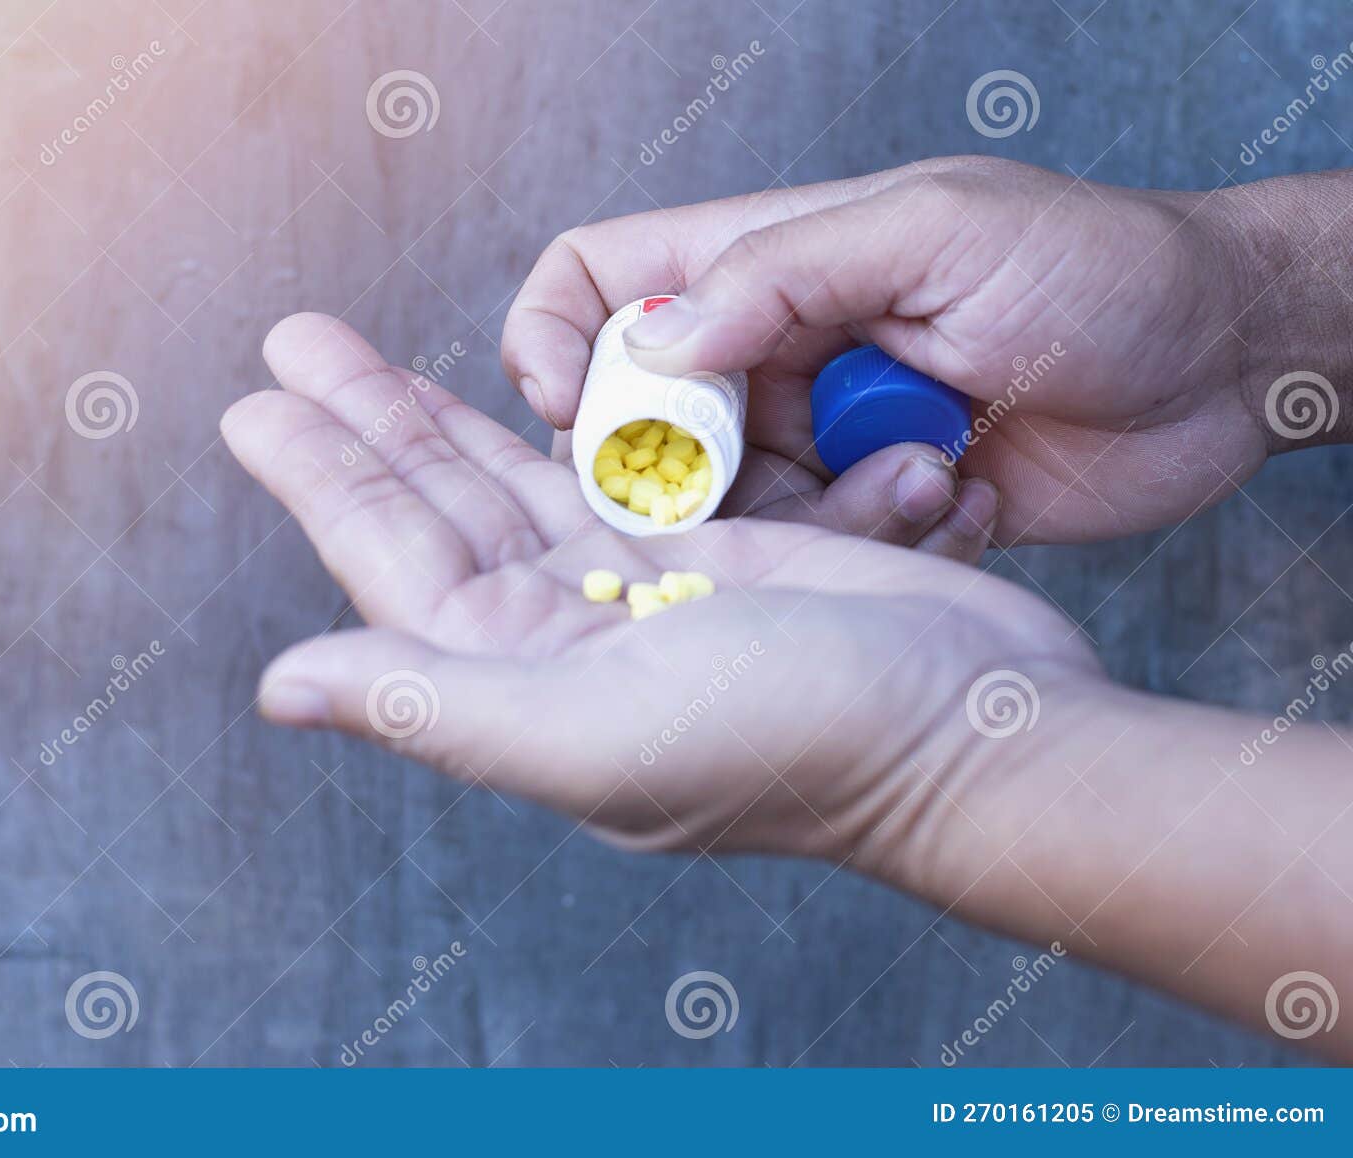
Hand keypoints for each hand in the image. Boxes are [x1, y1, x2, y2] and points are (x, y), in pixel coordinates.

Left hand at [221, 314, 1104, 855]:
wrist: (974, 731)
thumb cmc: (799, 739)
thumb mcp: (595, 729)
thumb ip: (433, 703)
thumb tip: (280, 688)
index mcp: (523, 684)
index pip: (394, 565)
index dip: (325, 480)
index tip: (258, 405)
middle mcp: (566, 643)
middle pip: (439, 510)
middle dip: (366, 424)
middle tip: (296, 339)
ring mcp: (640, 596)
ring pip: (509, 484)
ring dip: (435, 416)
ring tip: (360, 352)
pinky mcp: (714, 556)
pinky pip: (602, 476)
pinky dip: (553, 429)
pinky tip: (509, 395)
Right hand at [503, 156, 1275, 544]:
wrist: (1221, 363)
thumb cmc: (1096, 264)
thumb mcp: (936, 234)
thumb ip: (785, 274)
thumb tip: (652, 339)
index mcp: (764, 264)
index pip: (596, 285)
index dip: (554, 343)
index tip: (572, 410)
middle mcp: (774, 356)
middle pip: (647, 427)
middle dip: (694, 474)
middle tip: (791, 472)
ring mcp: (821, 439)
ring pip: (739, 515)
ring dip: (826, 515)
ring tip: (930, 469)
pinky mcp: (876, 510)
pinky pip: (827, 558)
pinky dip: (891, 540)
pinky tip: (967, 494)